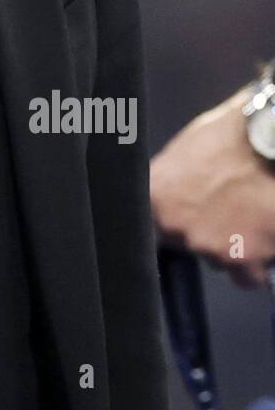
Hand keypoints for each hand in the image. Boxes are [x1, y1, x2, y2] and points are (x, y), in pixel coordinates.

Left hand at [151, 86, 274, 287]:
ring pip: (216, 260)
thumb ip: (175, 176)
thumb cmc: (236, 135)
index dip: (167, 224)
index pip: (147, 226)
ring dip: (232, 247)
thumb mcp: (190, 146)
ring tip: (250, 219)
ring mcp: (207, 246)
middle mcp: (174, 225)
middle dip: (203, 233)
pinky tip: (264, 239)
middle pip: (184, 244)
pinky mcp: (241, 259)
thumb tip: (175, 187)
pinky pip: (246, 275)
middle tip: (226, 211)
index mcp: (155, 195)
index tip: (180, 221)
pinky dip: (255, 264)